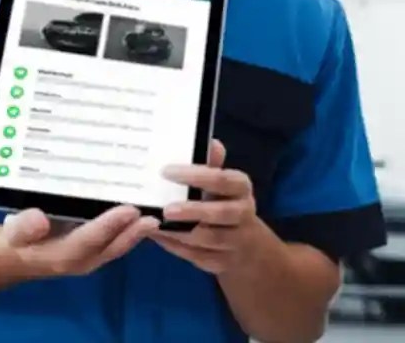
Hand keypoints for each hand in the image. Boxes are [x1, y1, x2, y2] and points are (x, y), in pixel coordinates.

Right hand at [3, 205, 158, 278]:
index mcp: (63, 255)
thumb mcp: (13, 232)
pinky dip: (132, 229)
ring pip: (119, 245)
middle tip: (155, 217)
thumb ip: (23, 227)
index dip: (110, 224)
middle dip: (134, 233)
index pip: (90, 238)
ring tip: (158, 214)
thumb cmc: (18, 239)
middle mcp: (83, 259)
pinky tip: (145, 212)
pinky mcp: (98, 249)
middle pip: (113, 246)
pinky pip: (118, 240)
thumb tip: (39, 221)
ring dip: (137, 232)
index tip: (130, 210)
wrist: (19, 254)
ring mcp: (93, 256)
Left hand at [151, 140, 265, 274]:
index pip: (223, 180)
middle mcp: (243, 214)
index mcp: (241, 188)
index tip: (166, 171)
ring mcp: (235, 241)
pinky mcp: (222, 262)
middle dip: (193, 211)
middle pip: (221, 213)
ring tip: (155, 225)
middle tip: (166, 209)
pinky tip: (158, 237)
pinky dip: (176, 247)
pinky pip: (197, 256)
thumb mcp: (223, 183)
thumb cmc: (226, 203)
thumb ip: (213, 165)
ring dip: (180, 233)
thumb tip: (211, 142)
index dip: (196, 175)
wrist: (249, 246)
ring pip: (208, 240)